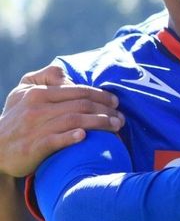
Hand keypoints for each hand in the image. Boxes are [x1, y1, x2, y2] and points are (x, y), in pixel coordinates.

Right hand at [0, 64, 122, 176]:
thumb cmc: (16, 118)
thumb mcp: (21, 92)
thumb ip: (43, 78)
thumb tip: (65, 73)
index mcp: (38, 93)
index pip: (77, 91)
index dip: (100, 95)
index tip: (116, 101)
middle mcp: (37, 108)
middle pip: (81, 105)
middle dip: (106, 110)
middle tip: (122, 117)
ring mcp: (36, 128)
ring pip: (75, 121)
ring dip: (100, 123)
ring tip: (117, 126)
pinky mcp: (34, 147)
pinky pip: (56, 141)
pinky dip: (72, 137)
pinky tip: (85, 136)